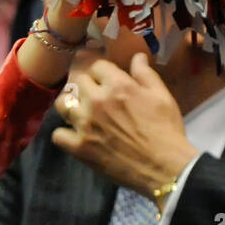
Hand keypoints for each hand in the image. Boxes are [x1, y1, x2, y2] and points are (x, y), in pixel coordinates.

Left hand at [51, 51, 197, 195]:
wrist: (165, 167)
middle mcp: (97, 101)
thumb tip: (136, 56)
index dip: (101, 70)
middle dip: (87, 85)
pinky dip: (64, 134)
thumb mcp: (162, 96)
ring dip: (71, 105)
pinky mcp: (79, 147)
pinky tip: (75, 135)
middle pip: (77, 81)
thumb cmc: (166, 130)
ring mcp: (85, 125)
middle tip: (95, 95)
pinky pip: (58, 135)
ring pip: (62, 104)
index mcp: (118, 85)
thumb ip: (145, 74)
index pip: (96, 65)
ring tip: (81, 112)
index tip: (104, 77)